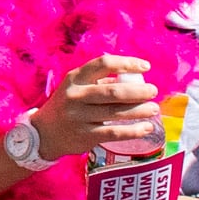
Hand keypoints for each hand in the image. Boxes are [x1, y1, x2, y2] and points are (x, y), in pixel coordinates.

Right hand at [34, 55, 162, 163]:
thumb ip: (101, 82)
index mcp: (75, 78)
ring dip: (139, 110)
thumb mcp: (77, 87)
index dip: (127, 63)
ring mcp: (79, 117)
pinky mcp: (85, 136)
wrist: (44, 133)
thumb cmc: (68, 105)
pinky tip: (145, 128)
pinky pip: (114, 133)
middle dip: (138, 91)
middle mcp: (76, 96)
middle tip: (153, 91)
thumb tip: (135, 79)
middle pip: (113, 91)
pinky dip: (133, 130)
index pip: (103, 64)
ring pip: (116, 112)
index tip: (146, 67)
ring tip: (153, 109)